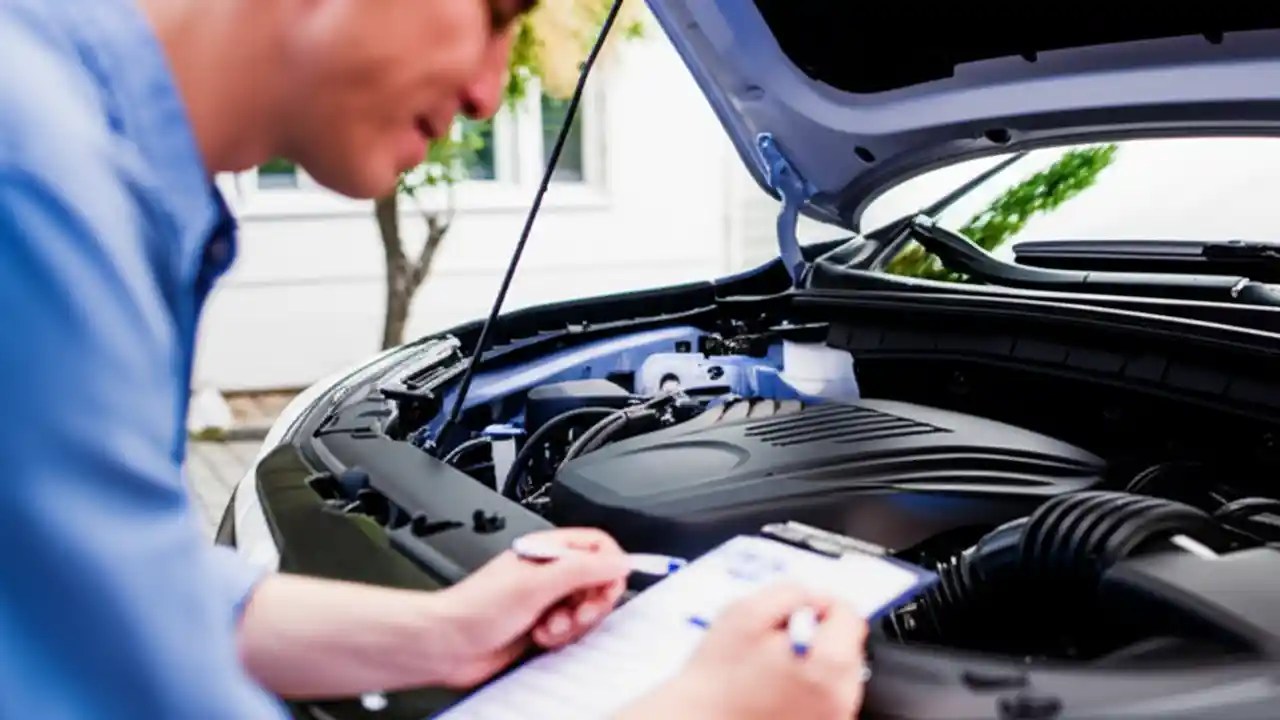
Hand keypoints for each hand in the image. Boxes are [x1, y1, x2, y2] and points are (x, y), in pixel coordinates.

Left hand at [426, 528, 628, 687]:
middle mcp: (550, 573)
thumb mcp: (536, 583)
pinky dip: (561, 637)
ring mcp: (547, 601)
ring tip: (549, 625)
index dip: (611, 567)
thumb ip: (582, 570)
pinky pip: (571, 632)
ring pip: (586, 610)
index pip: (598, 547)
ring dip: (573, 623)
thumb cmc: (476, 607)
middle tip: (575, 612)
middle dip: (591, 602)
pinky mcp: (544, 627)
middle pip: (597, 581)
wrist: (448, 644)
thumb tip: (620, 562)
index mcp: (549, 550)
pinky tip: (540, 636)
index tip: (608, 588)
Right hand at [617, 583, 868, 719]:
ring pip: (833, 672)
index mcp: (831, 663)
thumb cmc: (717, 679)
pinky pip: (822, 697)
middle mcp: (842, 696)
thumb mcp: (745, 613)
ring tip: (767, 668)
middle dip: (815, 634)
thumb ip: (788, 593)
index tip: (792, 611)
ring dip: (808, 661)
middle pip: (845, 644)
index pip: (848, 613)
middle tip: (772, 640)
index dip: (817, 603)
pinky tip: (771, 689)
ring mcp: (834, 718)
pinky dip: (803, 687)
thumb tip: (812, 595)